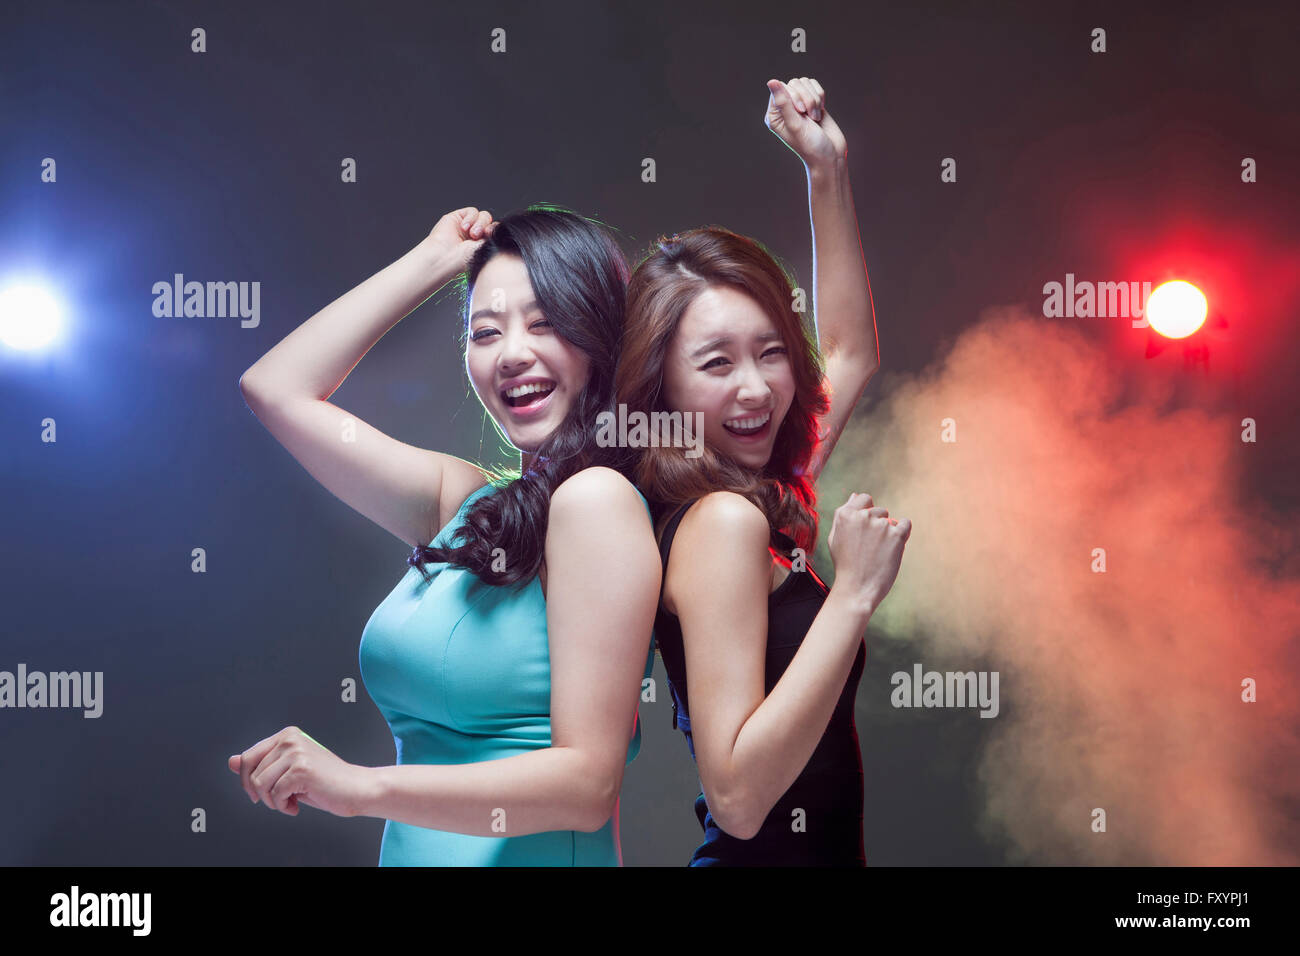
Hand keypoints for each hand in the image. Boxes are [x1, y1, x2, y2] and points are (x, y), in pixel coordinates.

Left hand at [228, 726, 369, 817]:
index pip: (248, 757)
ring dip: (272, 801)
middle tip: (277, 801)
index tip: (260, 794)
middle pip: (251, 773)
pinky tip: (297, 805)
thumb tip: (231, 761)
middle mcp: (290, 738)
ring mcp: (296, 752)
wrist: (356, 789)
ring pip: (260, 784)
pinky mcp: (301, 769)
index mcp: (287, 735)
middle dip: (260, 794)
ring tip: (288, 802)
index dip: (247, 782)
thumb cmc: (324, 782)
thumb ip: (261, 765)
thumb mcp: (287, 772)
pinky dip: (282, 806)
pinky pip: (275, 793)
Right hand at [423, 206, 497, 273]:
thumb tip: (500, 227)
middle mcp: (475, 235)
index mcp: (482, 244)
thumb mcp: (484, 248)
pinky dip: (471, 217)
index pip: (495, 231)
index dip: (495, 231)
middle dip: (486, 227)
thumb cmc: (463, 260)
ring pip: (482, 215)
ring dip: (479, 223)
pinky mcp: (457, 217)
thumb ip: (494, 236)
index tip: (491, 237)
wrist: (445, 257)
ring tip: (471, 233)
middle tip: (477, 236)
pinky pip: (472, 211)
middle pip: (490, 222)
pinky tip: (465, 227)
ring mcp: (466, 226)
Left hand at [764, 76, 846, 168]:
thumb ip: (783, 102)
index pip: (781, 88)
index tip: (801, 112)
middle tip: (811, 118)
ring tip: (815, 117)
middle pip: (794, 83)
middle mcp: (784, 108)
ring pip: (805, 83)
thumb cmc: (810, 144)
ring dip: (815, 99)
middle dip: (807, 98)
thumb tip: (771, 81)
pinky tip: (820, 112)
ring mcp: (799, 104)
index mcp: (774, 115)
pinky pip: (814, 85)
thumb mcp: (795, 124)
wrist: (830, 155)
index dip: (794, 96)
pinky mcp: (811, 102)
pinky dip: (820, 97)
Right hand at [826, 492, 910, 611]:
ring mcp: (880, 525)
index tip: (866, 528)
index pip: (864, 499)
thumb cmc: (845, 564)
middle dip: (877, 524)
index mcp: (845, 514)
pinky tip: (893, 547)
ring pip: (891, 520)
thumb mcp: (835, 537)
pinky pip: (905, 524)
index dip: (867, 512)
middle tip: (870, 547)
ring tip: (879, 552)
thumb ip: (844, 515)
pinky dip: (902, 533)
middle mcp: (862, 516)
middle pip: (879, 510)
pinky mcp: (896, 535)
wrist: (857, 588)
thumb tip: (855, 496)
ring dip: (888, 532)